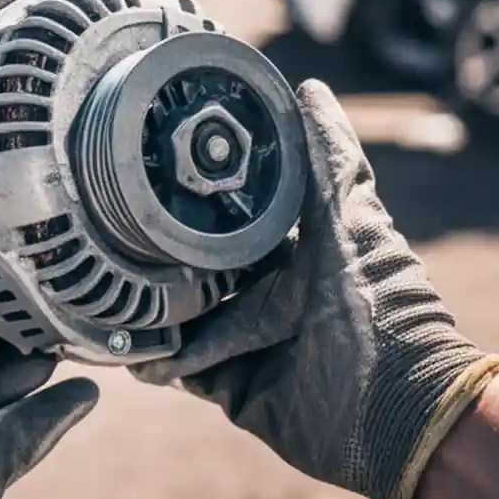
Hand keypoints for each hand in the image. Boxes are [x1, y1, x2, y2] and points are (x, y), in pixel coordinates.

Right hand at [131, 80, 498, 498]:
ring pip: (180, 317)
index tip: (146, 173)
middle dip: (155, 256)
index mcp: (289, 250)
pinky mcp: (233, 386)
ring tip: (105, 291)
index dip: (192, 197)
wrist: (394, 409)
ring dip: (146, 308)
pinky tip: (128, 348)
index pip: (228, 216)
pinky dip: (154, 360)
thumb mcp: (349, 223)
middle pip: (194, 266)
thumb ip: (329, 160)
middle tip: (109, 234)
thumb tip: (309, 89)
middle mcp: (264, 292)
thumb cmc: (381, 308)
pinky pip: (182, 370)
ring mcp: (246, 341)